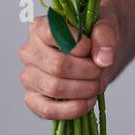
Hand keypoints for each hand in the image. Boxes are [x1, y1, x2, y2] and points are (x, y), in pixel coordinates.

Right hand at [18, 4, 121, 119]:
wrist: (96, 53)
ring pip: (54, 88)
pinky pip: (47, 110)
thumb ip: (105, 34)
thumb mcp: (105, 24)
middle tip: (101, 71)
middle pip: (57, 65)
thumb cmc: (94, 36)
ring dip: (83, 89)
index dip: (77, 44)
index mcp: (40, 27)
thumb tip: (103, 59)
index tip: (92, 48)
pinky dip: (72, 109)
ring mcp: (29, 77)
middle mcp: (29, 52)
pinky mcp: (33, 99)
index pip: (52, 34)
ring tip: (98, 84)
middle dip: (87, 71)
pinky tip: (88, 101)